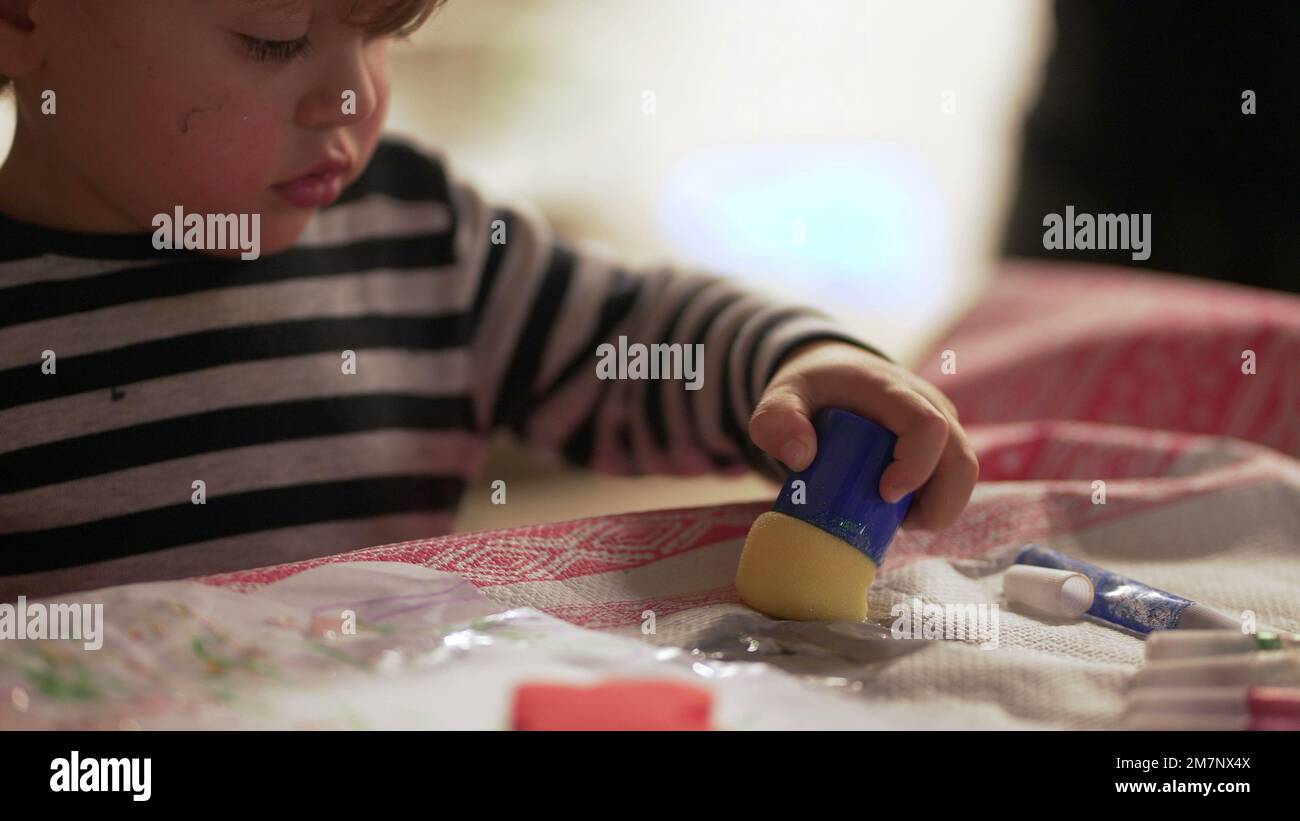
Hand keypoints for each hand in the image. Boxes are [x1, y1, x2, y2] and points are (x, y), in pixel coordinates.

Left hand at [749, 339, 978, 530]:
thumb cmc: (810, 390)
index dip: (915, 467)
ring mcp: (941, 423)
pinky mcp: (943, 442)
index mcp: (889, 390)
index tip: (883, 493)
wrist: (833, 373)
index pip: (927, 426)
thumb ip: (777, 420)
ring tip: (899, 520)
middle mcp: (927, 403)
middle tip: (897, 522)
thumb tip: (802, 458)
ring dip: (938, 508)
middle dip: (937, 503)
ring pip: (964, 474)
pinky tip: (904, 512)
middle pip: (961, 460)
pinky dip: (936, 503)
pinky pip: (955, 477)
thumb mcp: (780, 398)